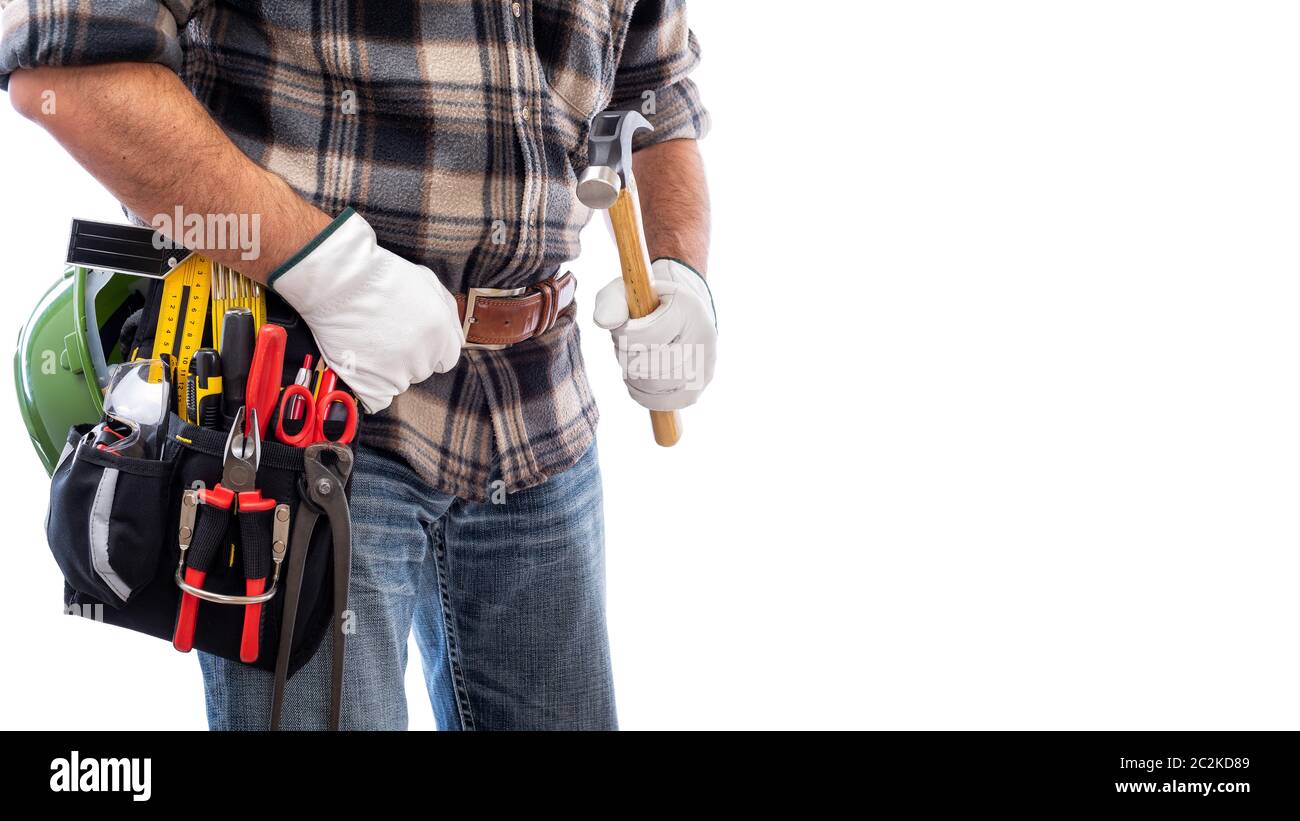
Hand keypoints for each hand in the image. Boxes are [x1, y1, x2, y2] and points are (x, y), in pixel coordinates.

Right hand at [270, 208, 462, 412]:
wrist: (339, 282)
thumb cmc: (380, 276)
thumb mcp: (428, 282)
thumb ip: (448, 314)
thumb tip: (456, 337)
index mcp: (440, 334)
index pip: (447, 359)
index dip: (430, 350)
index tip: (414, 341)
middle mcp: (423, 357)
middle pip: (421, 371)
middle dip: (408, 358)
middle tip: (386, 336)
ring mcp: (397, 373)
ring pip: (400, 384)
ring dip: (388, 371)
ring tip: (370, 344)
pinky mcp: (370, 384)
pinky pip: (378, 399)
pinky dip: (370, 388)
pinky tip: (363, 366)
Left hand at [593, 258, 716, 410]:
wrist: (679, 311)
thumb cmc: (645, 301)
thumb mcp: (625, 291)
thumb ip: (612, 301)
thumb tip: (604, 321)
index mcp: (686, 306)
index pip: (644, 335)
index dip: (623, 335)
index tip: (626, 325)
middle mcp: (703, 336)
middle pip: (648, 365)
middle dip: (627, 356)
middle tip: (630, 343)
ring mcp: (705, 365)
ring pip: (654, 386)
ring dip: (634, 375)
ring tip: (636, 357)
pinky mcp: (699, 388)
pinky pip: (663, 403)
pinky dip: (644, 394)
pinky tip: (642, 377)